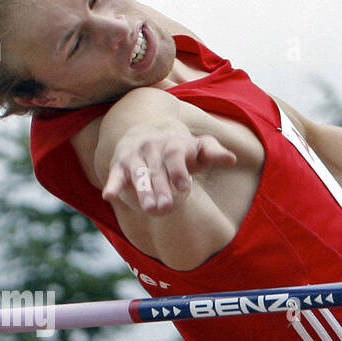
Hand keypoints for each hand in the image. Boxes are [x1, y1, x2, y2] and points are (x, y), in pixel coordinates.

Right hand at [102, 130, 237, 215]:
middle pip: (157, 170)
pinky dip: (112, 184)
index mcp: (173, 144)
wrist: (146, 130)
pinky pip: (116, 175)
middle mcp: (152, 147)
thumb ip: (213, 153)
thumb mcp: (197, 148)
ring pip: (138, 174)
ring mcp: (135, 155)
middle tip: (165, 208)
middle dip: (161, 188)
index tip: (185, 188)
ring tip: (149, 209)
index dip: (179, 171)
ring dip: (142, 191)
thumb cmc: (179, 149)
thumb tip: (232, 159)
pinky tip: (109, 196)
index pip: (175, 155)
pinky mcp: (120, 164)